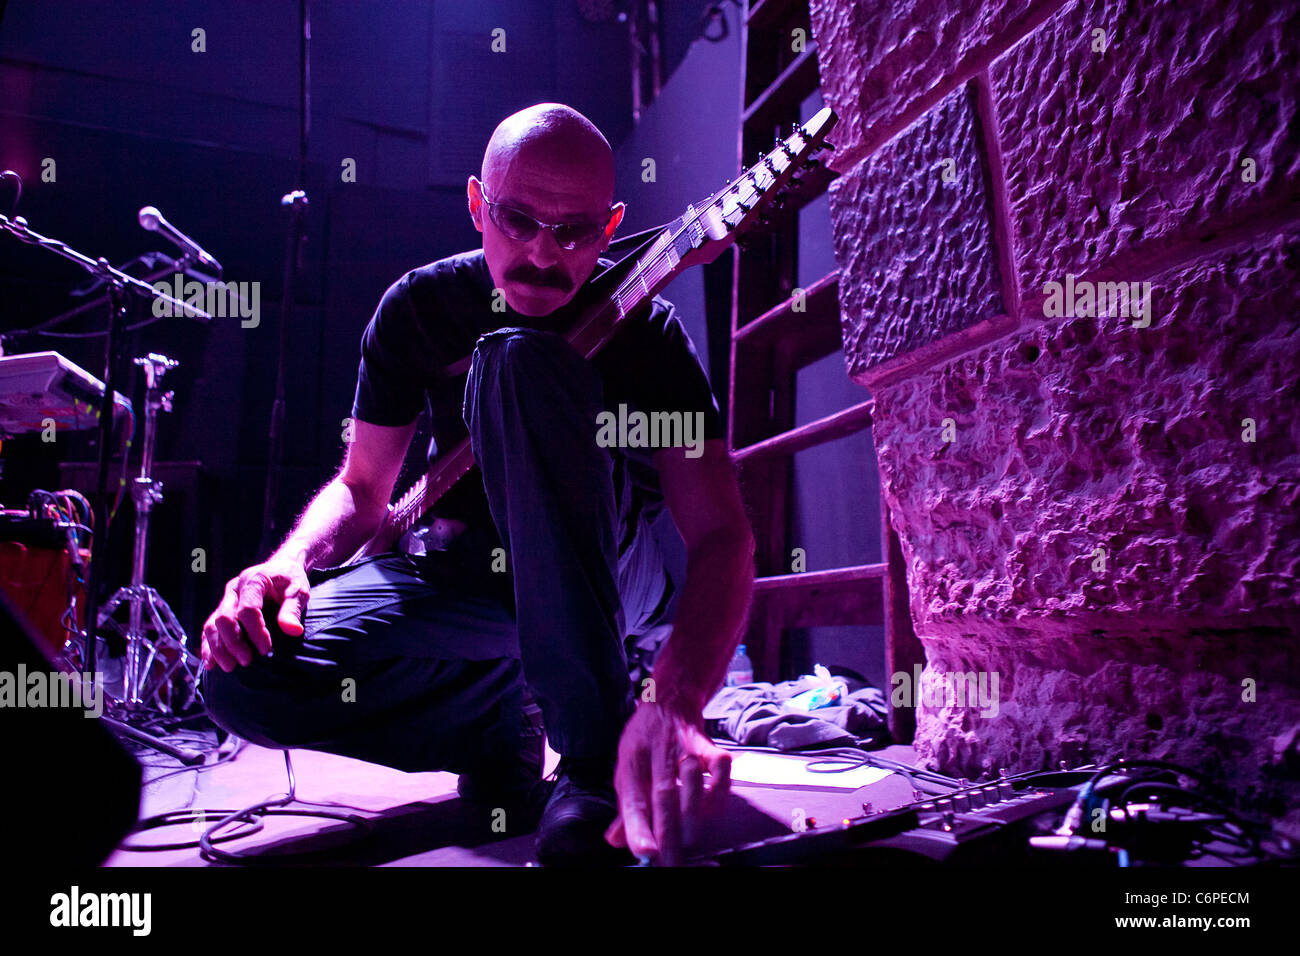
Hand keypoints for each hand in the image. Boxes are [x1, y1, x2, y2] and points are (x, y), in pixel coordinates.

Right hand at [200, 556, 310, 671]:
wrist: (281, 567)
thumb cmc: (290, 580)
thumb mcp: (298, 591)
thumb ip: (293, 610)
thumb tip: (293, 631)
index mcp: (254, 580)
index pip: (248, 609)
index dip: (255, 631)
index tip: (265, 649)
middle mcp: (235, 589)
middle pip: (224, 617)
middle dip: (233, 642)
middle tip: (247, 661)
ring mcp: (227, 599)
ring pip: (213, 624)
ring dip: (218, 648)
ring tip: (229, 667)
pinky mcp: (223, 608)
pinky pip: (210, 627)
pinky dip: (209, 645)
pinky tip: (210, 663)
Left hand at [604, 697, 731, 865]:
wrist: (670, 700)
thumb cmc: (645, 740)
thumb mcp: (626, 767)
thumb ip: (626, 808)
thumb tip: (615, 841)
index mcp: (631, 762)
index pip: (633, 799)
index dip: (637, 827)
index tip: (645, 853)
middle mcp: (657, 755)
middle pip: (663, 799)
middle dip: (667, 836)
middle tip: (669, 863)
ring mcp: (685, 749)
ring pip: (690, 787)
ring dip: (691, 818)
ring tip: (689, 843)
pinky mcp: (710, 746)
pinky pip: (719, 773)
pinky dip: (717, 795)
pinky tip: (711, 811)